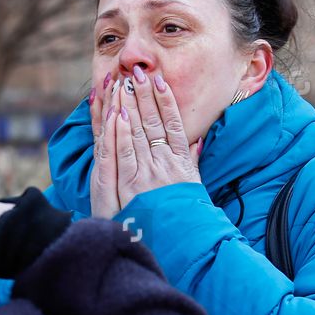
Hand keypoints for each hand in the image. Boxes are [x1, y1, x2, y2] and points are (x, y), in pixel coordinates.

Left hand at [90, 69, 201, 218]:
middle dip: (145, 95)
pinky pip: (125, 153)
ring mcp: (149, 174)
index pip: (173, 124)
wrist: (182, 242)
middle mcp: (166, 164)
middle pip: (154, 123)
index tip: (159, 81)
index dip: (165, 101)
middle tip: (138, 72)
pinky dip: (121, 131)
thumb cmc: (187, 214)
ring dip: (131, 106)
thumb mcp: (194, 185)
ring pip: (138, 132)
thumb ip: (192, 162)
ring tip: (125, 83)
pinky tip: (117, 113)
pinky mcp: (132, 186)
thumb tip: (197, 141)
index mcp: (181, 162)